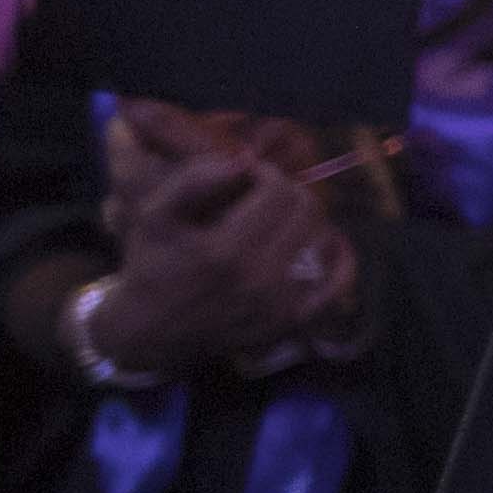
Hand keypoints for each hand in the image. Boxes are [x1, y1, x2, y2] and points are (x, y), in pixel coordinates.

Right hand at [89, 106, 373, 375]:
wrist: (154, 332)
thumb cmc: (154, 264)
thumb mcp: (155, 216)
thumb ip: (192, 180)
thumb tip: (245, 159)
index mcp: (223, 252)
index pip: (278, 190)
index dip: (265, 173)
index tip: (247, 176)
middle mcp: (257, 281)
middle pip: (306, 211)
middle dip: (289, 193)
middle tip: (265, 195)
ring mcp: (279, 305)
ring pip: (324, 237)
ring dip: (308, 221)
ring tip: (280, 219)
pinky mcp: (293, 322)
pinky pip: (339, 281)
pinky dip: (339, 257)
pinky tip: (326, 242)